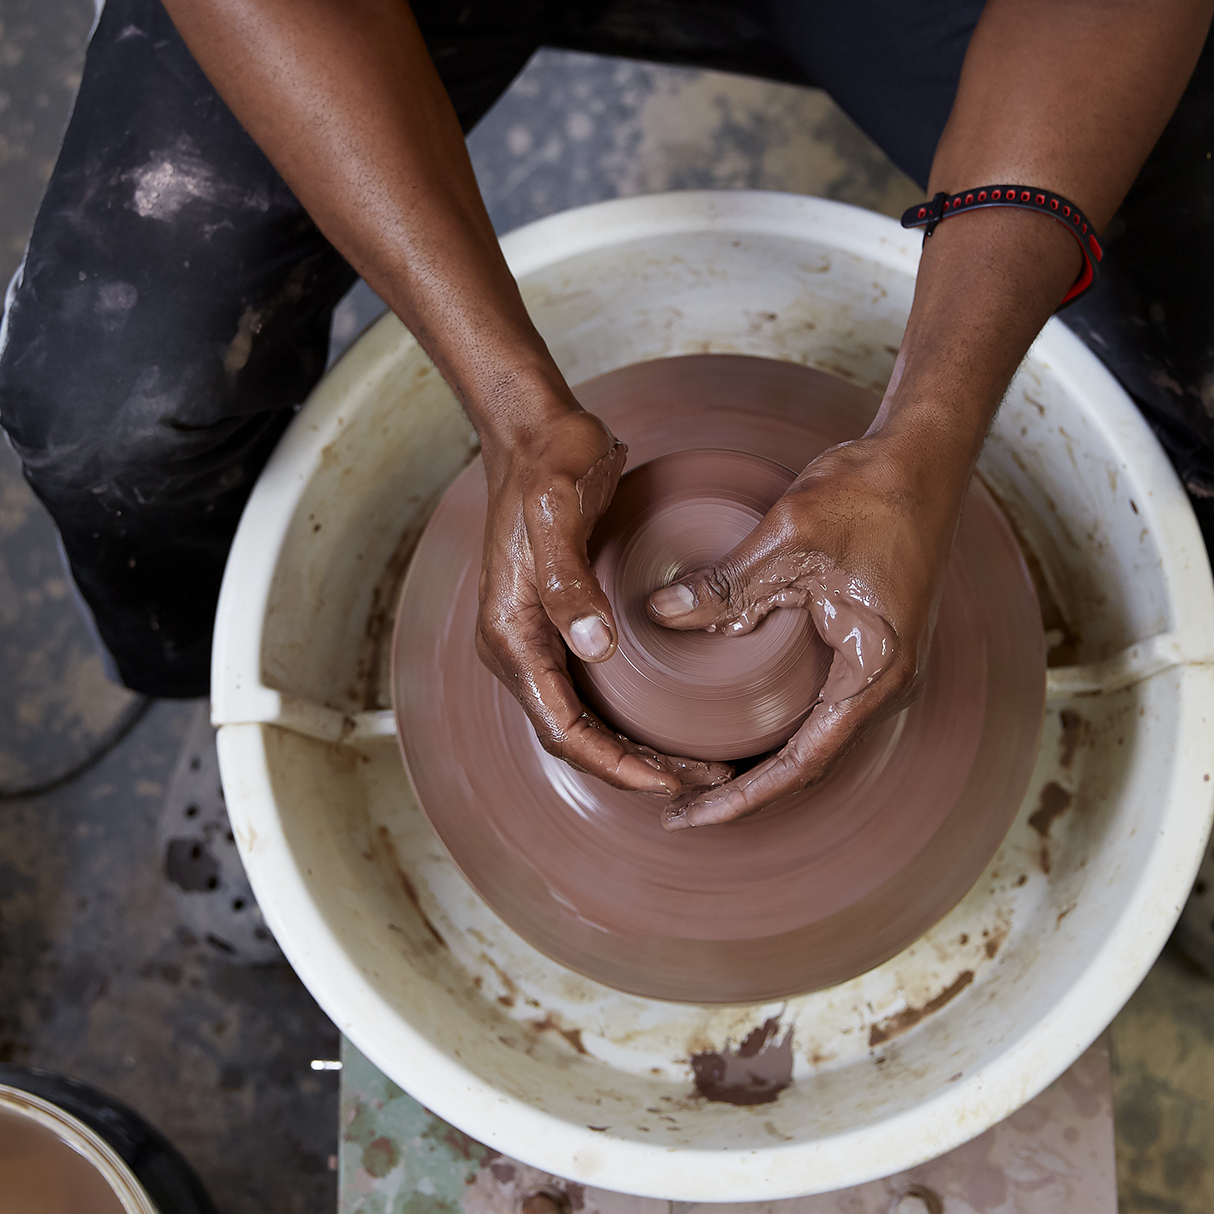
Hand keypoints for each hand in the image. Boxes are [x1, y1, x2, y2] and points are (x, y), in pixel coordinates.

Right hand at [475, 406, 732, 800]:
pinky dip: (631, 718)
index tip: (672, 782)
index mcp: (509, 634)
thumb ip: (567, 580)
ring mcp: (538, 637)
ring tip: (698, 763)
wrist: (537, 430)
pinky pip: (592, 692)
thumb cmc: (549, 464)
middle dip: (636, 771)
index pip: (562, 731)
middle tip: (704, 781)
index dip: (616, 766)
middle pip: (575, 739)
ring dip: (636, 751)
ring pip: (585, 722)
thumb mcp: (557, 511)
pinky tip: (674, 720)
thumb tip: (592, 648)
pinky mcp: (561, 623)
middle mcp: (517, 647)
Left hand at [643, 432, 962, 826]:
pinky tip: (731, 722)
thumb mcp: (789, 537)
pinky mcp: (868, 645)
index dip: (742, 800)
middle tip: (674, 805)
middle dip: (742, 792)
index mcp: (874, 675)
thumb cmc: (870, 494)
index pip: (802, 766)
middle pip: (807, 765)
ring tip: (694, 774)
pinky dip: (774, 725)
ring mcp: (879, 667)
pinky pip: (818, 705)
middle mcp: (884, 684)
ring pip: (812, 738)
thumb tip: (659, 617)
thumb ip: (728, 585)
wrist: (922, 457)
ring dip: (758, 762)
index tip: (689, 819)